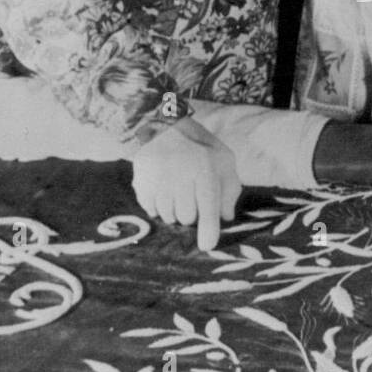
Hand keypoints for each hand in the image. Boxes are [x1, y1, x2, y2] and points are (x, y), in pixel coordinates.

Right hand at [130, 116, 241, 250]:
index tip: (207, 246)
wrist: (165, 124)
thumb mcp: (224, 160)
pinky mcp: (140, 180)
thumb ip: (230, 188)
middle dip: (192, 214)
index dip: (208, 230)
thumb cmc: (200, 146)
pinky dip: (158, 206)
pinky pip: (150, 209)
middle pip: (186, 217)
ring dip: (174, 211)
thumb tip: (226, 217)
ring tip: (177, 192)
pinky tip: (163, 191)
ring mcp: (157, 177)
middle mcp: (179, 173)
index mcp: (204, 167)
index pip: (208, 207)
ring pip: (168, 215)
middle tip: (192, 197)